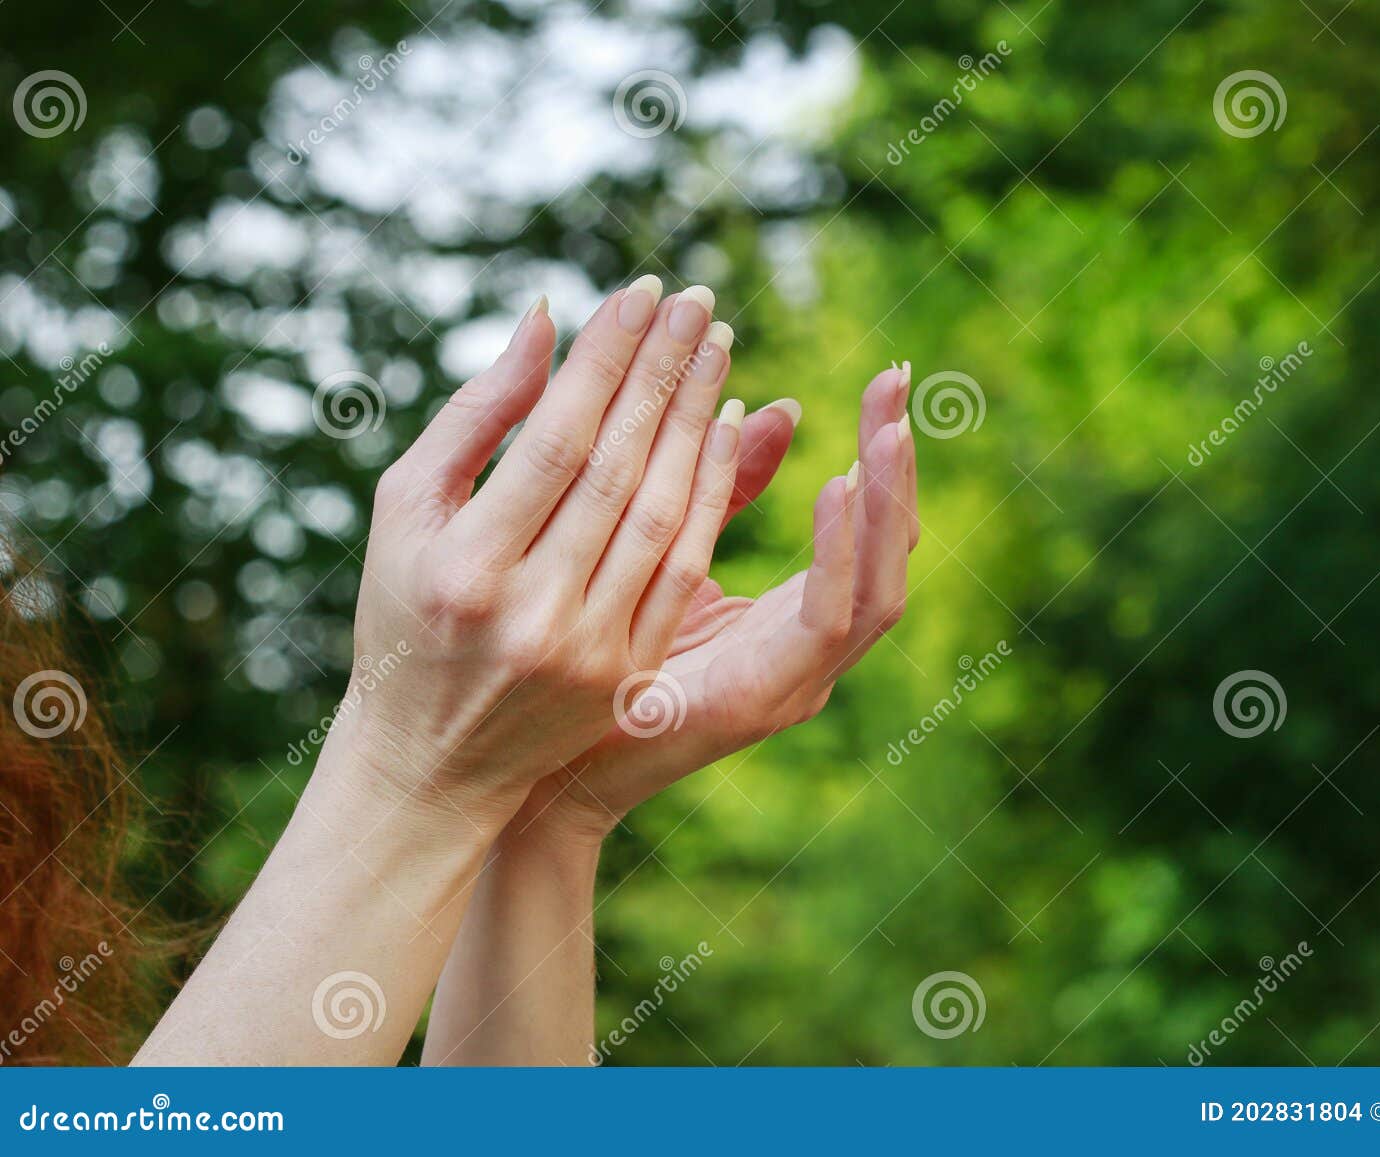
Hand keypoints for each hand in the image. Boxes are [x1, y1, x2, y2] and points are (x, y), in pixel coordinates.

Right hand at [327, 277, 745, 827]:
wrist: (433, 760)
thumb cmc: (406, 615)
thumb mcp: (403, 512)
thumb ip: (471, 416)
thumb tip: (544, 320)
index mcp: (465, 566)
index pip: (554, 439)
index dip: (605, 360)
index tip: (639, 291)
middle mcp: (533, 611)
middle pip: (619, 468)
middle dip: (662, 372)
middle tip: (696, 300)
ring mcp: (591, 650)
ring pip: (663, 512)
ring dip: (696, 419)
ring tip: (715, 347)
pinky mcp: (631, 674)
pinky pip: (686, 566)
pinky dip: (712, 492)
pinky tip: (728, 428)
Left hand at [512, 364, 919, 843]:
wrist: (545, 766)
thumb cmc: (595, 657)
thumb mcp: (668, 552)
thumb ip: (725, 486)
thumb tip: (781, 406)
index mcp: (791, 620)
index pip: (868, 531)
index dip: (884, 456)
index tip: (889, 378)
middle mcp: (807, 654)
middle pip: (889, 554)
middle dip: (899, 467)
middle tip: (899, 381)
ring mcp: (793, 683)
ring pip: (879, 590)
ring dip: (889, 507)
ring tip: (888, 428)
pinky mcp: (761, 699)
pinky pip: (828, 623)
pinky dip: (842, 557)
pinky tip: (837, 487)